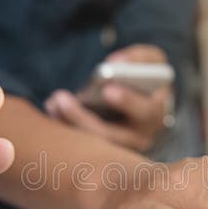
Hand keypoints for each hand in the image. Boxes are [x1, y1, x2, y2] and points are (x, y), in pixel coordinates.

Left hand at [44, 44, 171, 151]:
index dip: (127, 102)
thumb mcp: (153, 62)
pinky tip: (52, 108)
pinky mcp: (102, 151)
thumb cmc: (149, 79)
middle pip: (111, 135)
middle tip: (61, 98)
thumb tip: (115, 62)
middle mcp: (140, 138)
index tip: (107, 89)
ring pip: (92, 143)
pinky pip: (81, 145)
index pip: (145, 112)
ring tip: (53, 102)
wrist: (146, 100)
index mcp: (155, 114)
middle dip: (83, 118)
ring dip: (69, 123)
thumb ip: (140, 57)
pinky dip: (65, 127)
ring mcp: (119, 149)